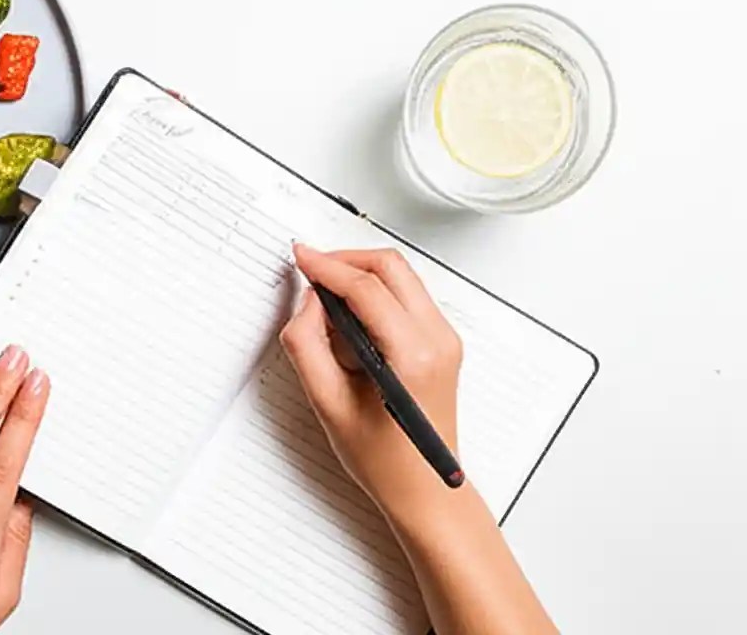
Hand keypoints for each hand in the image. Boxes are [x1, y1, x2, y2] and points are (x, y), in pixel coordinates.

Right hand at [280, 245, 462, 517]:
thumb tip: (308, 304)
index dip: (327, 266)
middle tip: (312, 270)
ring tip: (327, 302)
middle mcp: (438, 341)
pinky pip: (407, 297)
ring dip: (361, 275)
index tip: (302, 258)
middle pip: (391, 267)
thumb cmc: (385, 461)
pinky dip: (375, 294)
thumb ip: (308, 346)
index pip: (367, 288)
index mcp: (414, 356)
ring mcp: (445, 340)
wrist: (424, 489)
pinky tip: (350, 319)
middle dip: (346, 260)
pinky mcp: (442, 343)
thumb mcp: (328, 404)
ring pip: (401, 277)